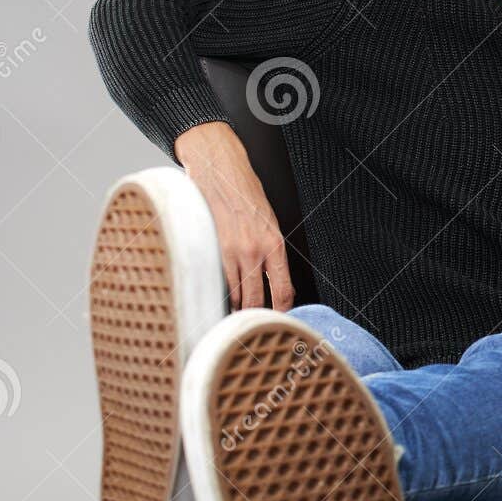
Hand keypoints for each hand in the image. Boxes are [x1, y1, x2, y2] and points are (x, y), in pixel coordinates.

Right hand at [174, 121, 295, 311]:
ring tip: (239, 322)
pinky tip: (226, 304)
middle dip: (259, 317)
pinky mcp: (217, 248)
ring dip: (240, 310)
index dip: (283, 310)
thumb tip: (272, 277)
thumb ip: (271, 250)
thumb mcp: (269, 222)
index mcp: (276, 244)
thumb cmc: (246, 193)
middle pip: (260, 298)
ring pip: (240, 294)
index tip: (281, 321)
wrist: (221, 171)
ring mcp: (236, 251)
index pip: (284, 289)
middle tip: (258, 329)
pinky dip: (226, 296)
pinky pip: (224, 281)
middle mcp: (257, 250)